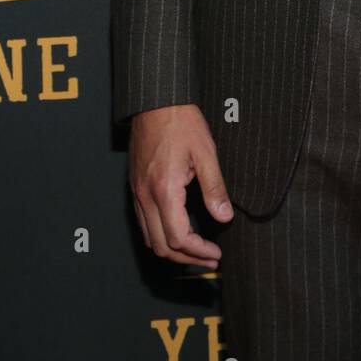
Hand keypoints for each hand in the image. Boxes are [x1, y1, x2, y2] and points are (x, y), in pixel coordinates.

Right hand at [129, 103, 233, 268]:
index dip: (199, 251)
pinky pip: (144, 223)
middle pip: (161, 246)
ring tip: (197, 250)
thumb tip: (224, 216)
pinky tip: (179, 231)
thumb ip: (215, 187)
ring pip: (149, 238)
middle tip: (210, 258)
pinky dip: (161, 235)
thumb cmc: (181, 122)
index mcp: (164, 190)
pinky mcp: (135, 187)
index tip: (215, 253)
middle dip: (186, 258)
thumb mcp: (206, 152)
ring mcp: (137, 193)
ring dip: (172, 250)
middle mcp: (146, 196)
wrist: (155, 101)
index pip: (179, 238)